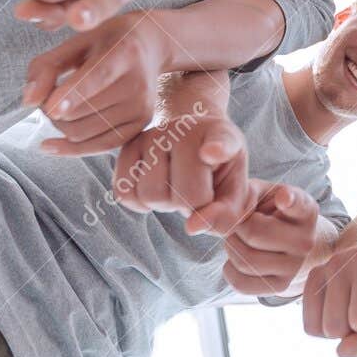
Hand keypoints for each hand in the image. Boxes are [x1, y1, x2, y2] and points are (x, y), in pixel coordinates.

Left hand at [23, 13, 170, 153]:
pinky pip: (101, 146)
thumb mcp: (76, 42)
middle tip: (48, 98)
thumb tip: (29, 101)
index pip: (97, 77)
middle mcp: (138, 83)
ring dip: (60, 126)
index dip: (72, 94)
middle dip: (52, 110)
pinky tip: (53, 144)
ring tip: (60, 109)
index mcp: (123, 52)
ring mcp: (142, 106)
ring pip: (84, 132)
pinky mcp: (142, 123)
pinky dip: (72, 147)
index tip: (51, 108)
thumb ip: (46, 67)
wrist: (150, 48)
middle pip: (81, 112)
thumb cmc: (107, 43)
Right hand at [113, 110, 250, 232]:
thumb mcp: (232, 194)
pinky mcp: (128, 147)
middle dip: (191, 207)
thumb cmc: (216, 173)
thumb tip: (192, 227)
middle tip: (195, 194)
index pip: (222, 141)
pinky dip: (139, 204)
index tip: (213, 153)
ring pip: (151, 195)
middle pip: (186, 193)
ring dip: (164, 205)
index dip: (218, 148)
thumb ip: (223, 216)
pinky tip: (156, 190)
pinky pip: (124, 193)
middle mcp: (186, 129)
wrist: (193, 145)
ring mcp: (154, 134)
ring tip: (175, 189)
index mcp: (223, 135)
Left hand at [223, 181, 326, 295]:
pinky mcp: (281, 286)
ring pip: (245, 261)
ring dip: (231, 248)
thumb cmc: (269, 212)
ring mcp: (295, 266)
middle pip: (253, 233)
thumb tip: (204, 222)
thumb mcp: (261, 195)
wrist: (289, 241)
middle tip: (240, 225)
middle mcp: (306, 240)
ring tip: (240, 240)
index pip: (297, 205)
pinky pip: (241, 284)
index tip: (283, 198)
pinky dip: (230, 270)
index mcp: (304, 210)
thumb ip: (240, 197)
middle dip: (236, 228)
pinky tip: (238, 258)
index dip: (289, 200)